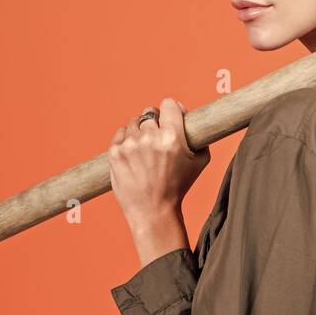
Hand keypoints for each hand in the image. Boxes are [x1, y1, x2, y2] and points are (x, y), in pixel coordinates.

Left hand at [108, 97, 210, 231]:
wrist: (152, 211)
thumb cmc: (177, 187)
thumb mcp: (200, 162)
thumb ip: (200, 137)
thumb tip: (190, 119)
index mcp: (172, 137)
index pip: (169, 104)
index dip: (172, 110)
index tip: (171, 118)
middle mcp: (150, 137)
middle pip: (150, 112)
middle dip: (155, 123)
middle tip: (158, 140)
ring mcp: (130, 144)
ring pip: (134, 122)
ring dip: (140, 131)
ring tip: (145, 151)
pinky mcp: (115, 152)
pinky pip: (121, 133)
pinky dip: (126, 140)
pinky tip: (134, 155)